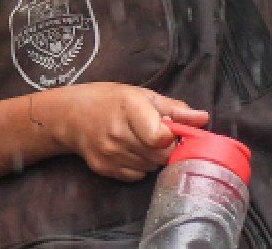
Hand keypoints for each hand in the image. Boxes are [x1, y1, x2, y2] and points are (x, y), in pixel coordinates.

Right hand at [44, 83, 207, 181]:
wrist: (69, 115)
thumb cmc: (108, 101)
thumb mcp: (140, 94)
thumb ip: (173, 108)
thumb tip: (202, 118)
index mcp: (129, 108)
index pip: (161, 138)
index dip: (173, 137)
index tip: (172, 131)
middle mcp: (117, 133)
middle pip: (160, 156)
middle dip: (166, 149)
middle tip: (158, 135)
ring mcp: (109, 153)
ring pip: (151, 167)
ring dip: (153, 158)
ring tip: (140, 141)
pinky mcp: (104, 168)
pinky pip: (136, 176)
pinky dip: (139, 167)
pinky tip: (129, 151)